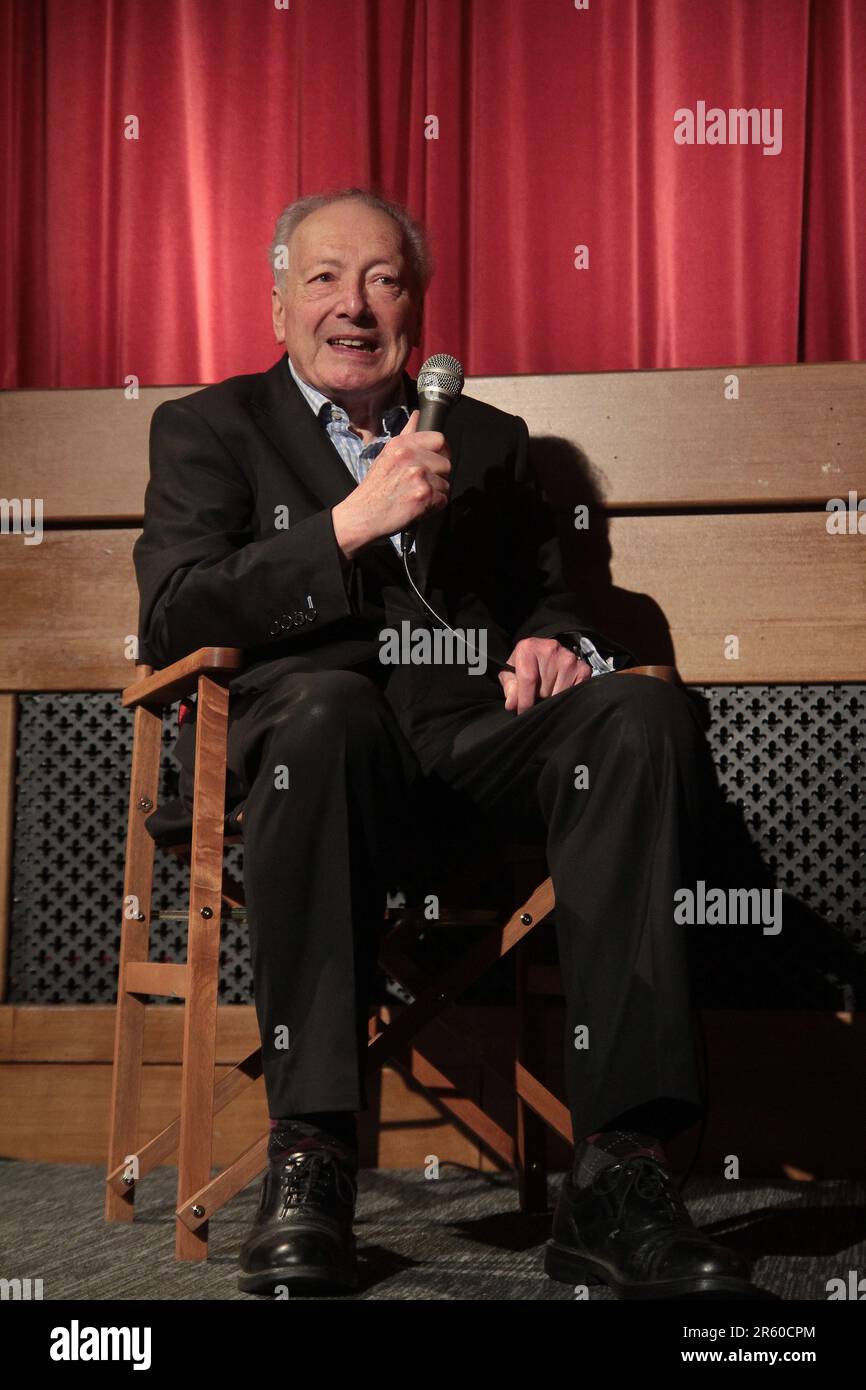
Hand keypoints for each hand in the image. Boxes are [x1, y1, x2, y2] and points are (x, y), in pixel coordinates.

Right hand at [331, 409, 450, 557]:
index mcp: (402, 445)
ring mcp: (418, 476)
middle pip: (446, 463)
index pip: (440, 439)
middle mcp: (410, 457)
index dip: (441, 453)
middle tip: (420, 484)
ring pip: (445, 484)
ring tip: (415, 496)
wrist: (363, 514)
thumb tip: (417, 415)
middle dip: (438, 477)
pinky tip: (418, 507)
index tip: (435, 462)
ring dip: (435, 494)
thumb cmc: (374, 489)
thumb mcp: (386, 454)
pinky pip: (443, 500)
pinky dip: (433, 507)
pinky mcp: (423, 495)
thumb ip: (406, 435)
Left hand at [498, 637, 591, 713]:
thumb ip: (510, 688)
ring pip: (560, 693)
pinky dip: (566, 695)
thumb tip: (512, 704)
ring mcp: (569, 658)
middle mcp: (551, 649)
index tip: (522, 713)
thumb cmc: (526, 664)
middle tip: (537, 692)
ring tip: (548, 688)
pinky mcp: (583, 668)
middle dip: (539, 698)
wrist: (544, 652)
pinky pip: (574, 692)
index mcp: (529, 648)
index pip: (528, 679)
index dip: (525, 701)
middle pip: (544, 690)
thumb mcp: (511, 673)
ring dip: (552, 697)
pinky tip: (560, 688)